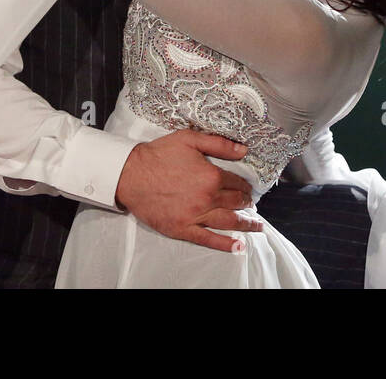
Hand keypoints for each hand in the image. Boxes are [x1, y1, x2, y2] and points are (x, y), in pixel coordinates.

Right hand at [115, 129, 264, 251]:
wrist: (130, 175)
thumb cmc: (158, 155)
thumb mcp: (190, 140)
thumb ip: (219, 144)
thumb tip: (243, 150)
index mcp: (211, 176)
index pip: (237, 183)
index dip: (245, 186)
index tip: (249, 188)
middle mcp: (207, 198)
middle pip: (236, 203)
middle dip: (247, 203)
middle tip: (251, 204)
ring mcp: (195, 216)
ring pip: (228, 222)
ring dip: (246, 224)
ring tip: (256, 225)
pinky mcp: (182, 229)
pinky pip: (208, 239)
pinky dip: (226, 244)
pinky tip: (238, 245)